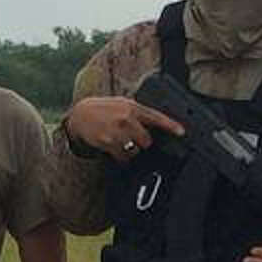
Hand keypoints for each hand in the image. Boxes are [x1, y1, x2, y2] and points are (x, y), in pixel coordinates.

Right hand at [64, 97, 184, 162]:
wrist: (80, 115)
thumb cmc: (103, 110)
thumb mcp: (122, 103)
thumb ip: (138, 112)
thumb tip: (154, 125)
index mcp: (133, 107)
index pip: (156, 117)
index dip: (171, 125)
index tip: (182, 132)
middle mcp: (127, 118)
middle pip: (147, 141)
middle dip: (142, 142)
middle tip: (131, 137)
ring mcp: (118, 131)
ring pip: (135, 151)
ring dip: (130, 150)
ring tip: (120, 141)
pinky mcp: (109, 142)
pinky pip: (123, 157)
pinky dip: (121, 156)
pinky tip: (114, 148)